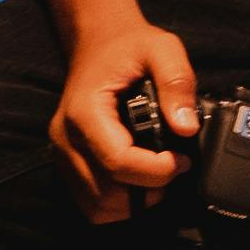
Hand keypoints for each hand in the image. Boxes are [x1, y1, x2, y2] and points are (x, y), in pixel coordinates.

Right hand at [51, 19, 199, 225]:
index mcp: (84, 111)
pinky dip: (119, 203)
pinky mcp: (68, 165)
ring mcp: (63, 155)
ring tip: (156, 174)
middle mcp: (66, 137)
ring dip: (134, 201)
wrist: (98, 43)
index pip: (117, 161)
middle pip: (107, 192)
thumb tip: (186, 128)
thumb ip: (177, 81)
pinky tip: (138, 179)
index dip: (156, 171)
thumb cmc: (127, 46)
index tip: (182, 160)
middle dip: (148, 189)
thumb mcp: (162, 48)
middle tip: (174, 166)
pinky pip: (92, 204)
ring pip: (98, 206)